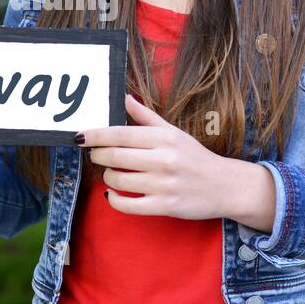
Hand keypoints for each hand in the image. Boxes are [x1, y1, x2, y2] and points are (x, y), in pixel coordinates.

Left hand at [79, 92, 275, 228]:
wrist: (225, 186)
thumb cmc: (195, 157)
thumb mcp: (174, 133)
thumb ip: (147, 117)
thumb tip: (126, 98)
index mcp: (164, 138)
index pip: (121, 134)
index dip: (96, 135)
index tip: (79, 136)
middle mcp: (163, 159)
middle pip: (115, 157)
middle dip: (98, 156)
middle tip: (96, 155)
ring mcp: (164, 184)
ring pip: (118, 180)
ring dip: (107, 177)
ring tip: (112, 173)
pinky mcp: (165, 206)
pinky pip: (128, 205)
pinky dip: (114, 200)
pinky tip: (113, 194)